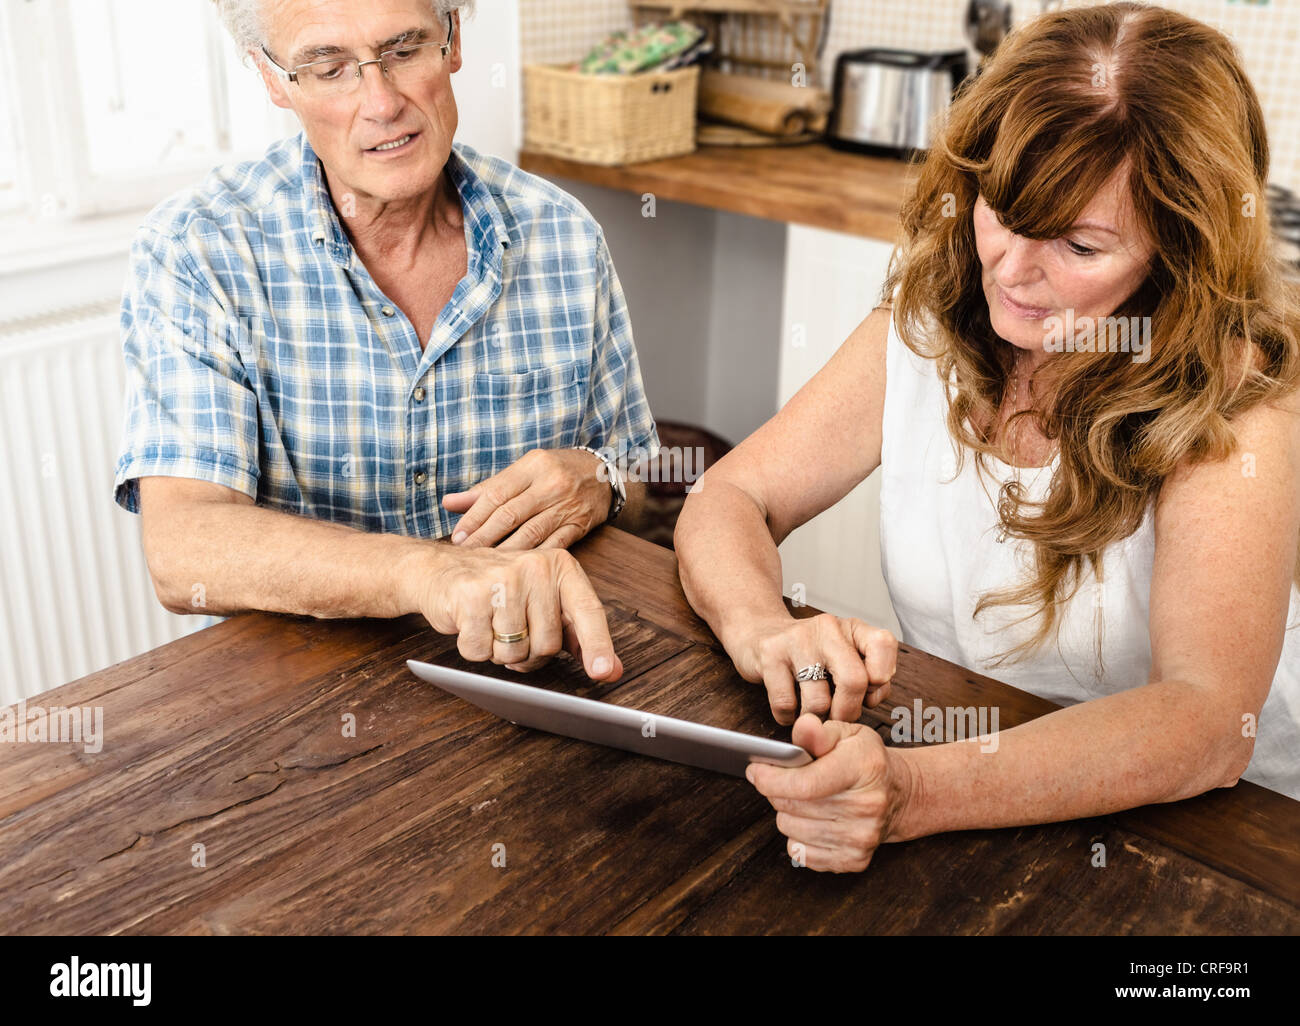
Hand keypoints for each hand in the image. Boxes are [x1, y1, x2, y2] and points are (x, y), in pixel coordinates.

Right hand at [402, 545, 623, 679]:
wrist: (439, 569)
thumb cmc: (497, 590)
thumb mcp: (542, 602)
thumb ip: (576, 636)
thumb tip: (609, 670)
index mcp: (560, 567)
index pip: (588, 611)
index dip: (597, 645)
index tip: (602, 672)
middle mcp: (536, 567)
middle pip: (547, 644)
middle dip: (527, 653)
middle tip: (510, 631)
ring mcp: (502, 580)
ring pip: (513, 653)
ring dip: (497, 652)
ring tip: (489, 624)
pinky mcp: (471, 595)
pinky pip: (480, 651)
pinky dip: (472, 648)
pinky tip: (469, 623)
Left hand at [442, 449, 610, 550]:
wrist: (604, 474)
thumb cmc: (556, 470)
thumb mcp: (524, 470)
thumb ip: (487, 488)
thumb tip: (448, 503)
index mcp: (533, 465)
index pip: (496, 494)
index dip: (474, 517)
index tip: (457, 536)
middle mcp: (550, 484)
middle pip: (510, 514)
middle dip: (483, 536)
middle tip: (463, 554)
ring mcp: (566, 506)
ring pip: (529, 533)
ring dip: (503, 551)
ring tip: (483, 564)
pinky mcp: (579, 526)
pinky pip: (551, 545)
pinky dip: (531, 558)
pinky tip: (514, 568)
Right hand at [732, 613, 896, 724]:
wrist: (759, 632)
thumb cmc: (809, 653)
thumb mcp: (844, 655)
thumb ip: (868, 677)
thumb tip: (871, 699)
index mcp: (851, 628)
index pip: (883, 644)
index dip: (881, 679)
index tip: (868, 694)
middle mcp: (827, 628)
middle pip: (854, 680)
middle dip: (847, 712)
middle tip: (838, 719)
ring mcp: (797, 640)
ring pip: (818, 701)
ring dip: (816, 719)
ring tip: (812, 714)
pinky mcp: (770, 655)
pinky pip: (786, 704)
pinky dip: (789, 718)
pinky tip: (790, 709)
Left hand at [746, 713, 910, 872]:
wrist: (898, 794)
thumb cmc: (865, 760)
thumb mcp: (846, 733)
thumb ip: (819, 731)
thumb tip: (803, 726)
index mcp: (863, 768)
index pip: (804, 783)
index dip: (770, 778)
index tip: (755, 770)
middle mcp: (867, 806)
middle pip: (792, 806)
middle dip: (777, 790)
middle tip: (784, 779)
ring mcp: (862, 837)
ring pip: (790, 829)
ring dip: (787, 813)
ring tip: (804, 798)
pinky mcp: (854, 860)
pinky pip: (800, 852)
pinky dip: (798, 836)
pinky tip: (812, 820)